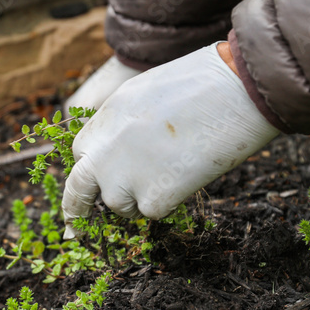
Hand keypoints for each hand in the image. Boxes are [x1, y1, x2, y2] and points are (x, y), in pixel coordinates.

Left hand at [62, 43, 278, 236]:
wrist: (234, 91)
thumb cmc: (201, 83)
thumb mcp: (144, 94)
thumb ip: (123, 125)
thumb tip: (123, 148)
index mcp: (102, 121)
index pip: (82, 156)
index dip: (96, 168)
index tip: (99, 181)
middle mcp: (102, 153)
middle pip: (78, 191)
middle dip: (77, 209)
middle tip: (76, 227)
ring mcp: (123, 180)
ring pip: (120, 206)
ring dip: (141, 199)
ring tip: (175, 167)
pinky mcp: (151, 200)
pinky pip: (153, 212)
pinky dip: (171, 201)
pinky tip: (190, 174)